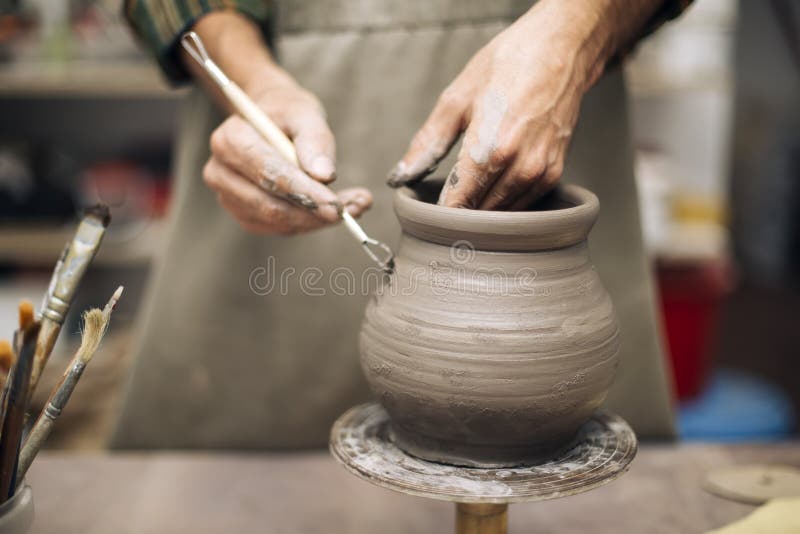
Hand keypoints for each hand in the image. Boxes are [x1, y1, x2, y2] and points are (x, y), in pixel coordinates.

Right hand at [204, 79, 371, 234]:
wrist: (269, 121)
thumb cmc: (286, 114)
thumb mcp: (304, 113)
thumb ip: (314, 140)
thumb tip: (323, 175)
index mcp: (230, 140)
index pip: (269, 174)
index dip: (304, 193)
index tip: (337, 204)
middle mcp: (221, 172)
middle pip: (270, 204)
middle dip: (315, 211)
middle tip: (356, 207)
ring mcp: (228, 197)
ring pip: (277, 221)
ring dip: (318, 220)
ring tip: (355, 206)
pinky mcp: (244, 214)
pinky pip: (279, 228)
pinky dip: (310, 223)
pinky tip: (333, 209)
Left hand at [387, 0, 619, 209]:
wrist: (561, 50)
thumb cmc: (507, 66)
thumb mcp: (457, 99)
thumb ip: (428, 144)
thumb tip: (400, 177)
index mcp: (489, 149)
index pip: (456, 205)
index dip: (439, 213)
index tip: (427, 212)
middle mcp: (518, 167)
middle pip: (478, 214)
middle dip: (458, 213)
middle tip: (443, 200)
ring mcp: (540, 173)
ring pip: (501, 215)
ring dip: (481, 211)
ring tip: (467, 192)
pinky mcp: (554, 174)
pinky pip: (522, 205)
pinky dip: (504, 202)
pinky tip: (492, 185)